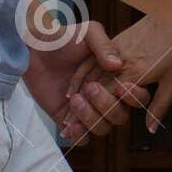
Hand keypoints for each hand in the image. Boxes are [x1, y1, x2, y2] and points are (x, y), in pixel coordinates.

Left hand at [22, 19, 149, 142]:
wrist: (33, 48)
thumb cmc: (63, 38)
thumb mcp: (87, 33)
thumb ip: (104, 45)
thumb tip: (117, 64)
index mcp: (116, 79)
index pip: (137, 97)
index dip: (134, 97)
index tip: (122, 87)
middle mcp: (105, 97)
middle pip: (120, 116)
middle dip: (107, 105)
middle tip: (89, 88)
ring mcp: (88, 110)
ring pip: (103, 129)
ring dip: (91, 118)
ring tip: (74, 99)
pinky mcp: (70, 120)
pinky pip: (82, 139)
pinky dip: (78, 135)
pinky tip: (69, 124)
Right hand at [66, 15, 171, 136]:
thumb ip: (160, 105)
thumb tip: (150, 129)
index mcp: (136, 75)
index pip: (111, 98)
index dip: (97, 114)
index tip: (84, 126)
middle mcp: (121, 65)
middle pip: (99, 90)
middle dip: (86, 106)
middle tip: (73, 117)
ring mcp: (114, 52)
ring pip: (90, 76)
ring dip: (78, 93)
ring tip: (69, 108)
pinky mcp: (112, 42)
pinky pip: (90, 61)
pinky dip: (79, 76)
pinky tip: (72, 89)